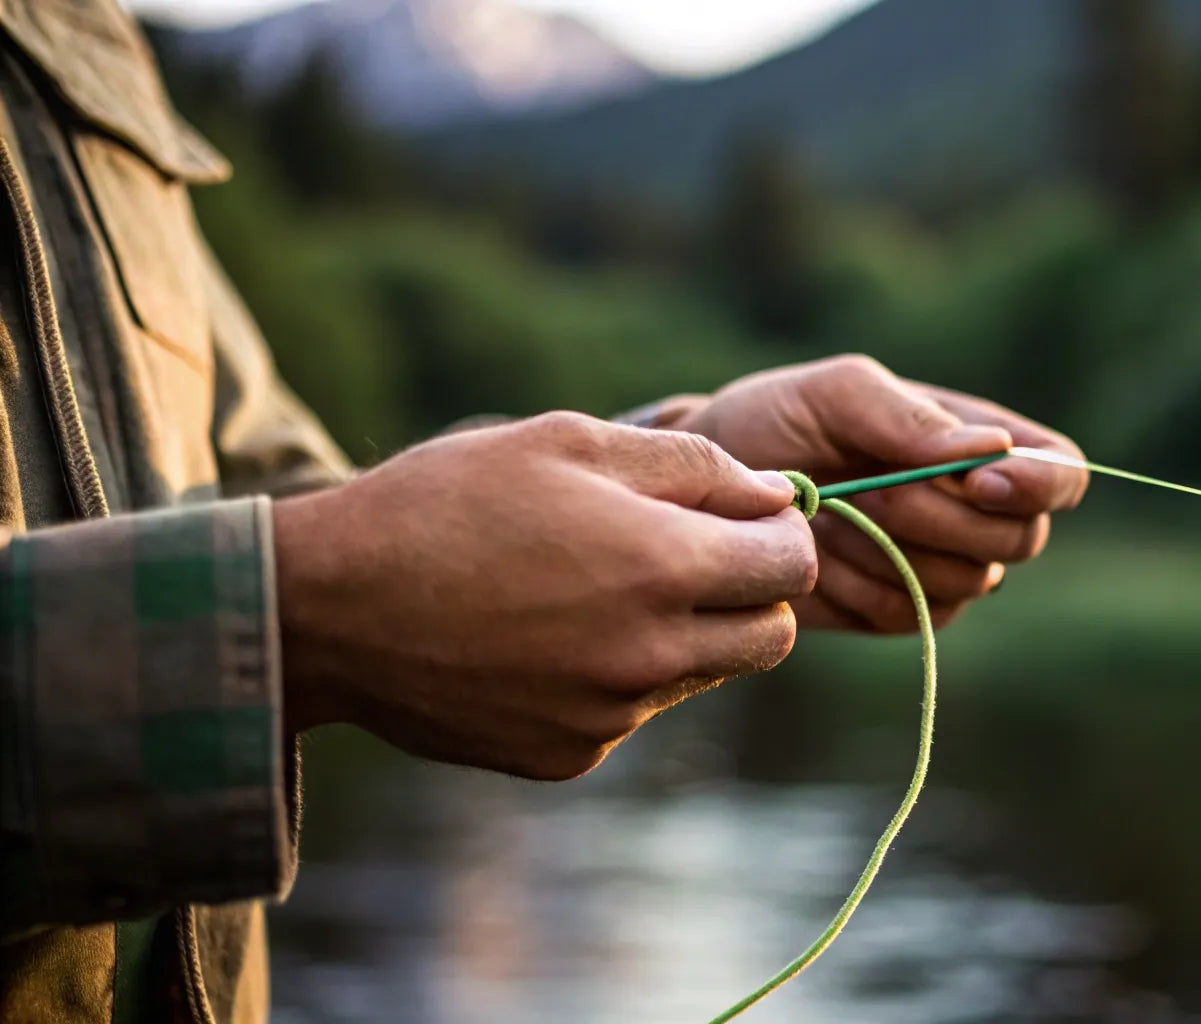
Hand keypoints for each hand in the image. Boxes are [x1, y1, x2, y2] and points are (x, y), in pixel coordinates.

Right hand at [273, 412, 816, 780]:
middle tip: (691, 554)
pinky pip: (634, 713)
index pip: (793, 566)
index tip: (747, 516)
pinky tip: (548, 636)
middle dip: (752, 592)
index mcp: (662, 568)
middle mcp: (650, 656)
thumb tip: (777, 495)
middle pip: (773, 636)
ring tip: (597, 587)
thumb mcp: (569, 440)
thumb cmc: (448, 500)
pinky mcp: (570, 755)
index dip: (782, 533)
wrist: (327, 608)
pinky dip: (618, 676)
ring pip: (704, 675)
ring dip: (684, 633)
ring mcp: (611, 716)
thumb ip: (694, 464)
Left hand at [673, 355, 1088, 631]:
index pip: (1062, 472)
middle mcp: (976, 511)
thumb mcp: (835, 394)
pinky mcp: (898, 611)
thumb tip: (992, 451)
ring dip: (892, 549)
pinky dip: (857, 585)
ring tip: (834, 511)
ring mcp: (942, 567)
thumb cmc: (777, 420)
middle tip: (870, 490)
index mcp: (979, 444)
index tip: (981, 481)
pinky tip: (820, 552)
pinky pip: (905, 615)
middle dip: (944, 519)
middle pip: (1022, 540)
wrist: (710, 489)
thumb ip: (908, 418)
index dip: (1042, 486)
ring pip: (965, 584)